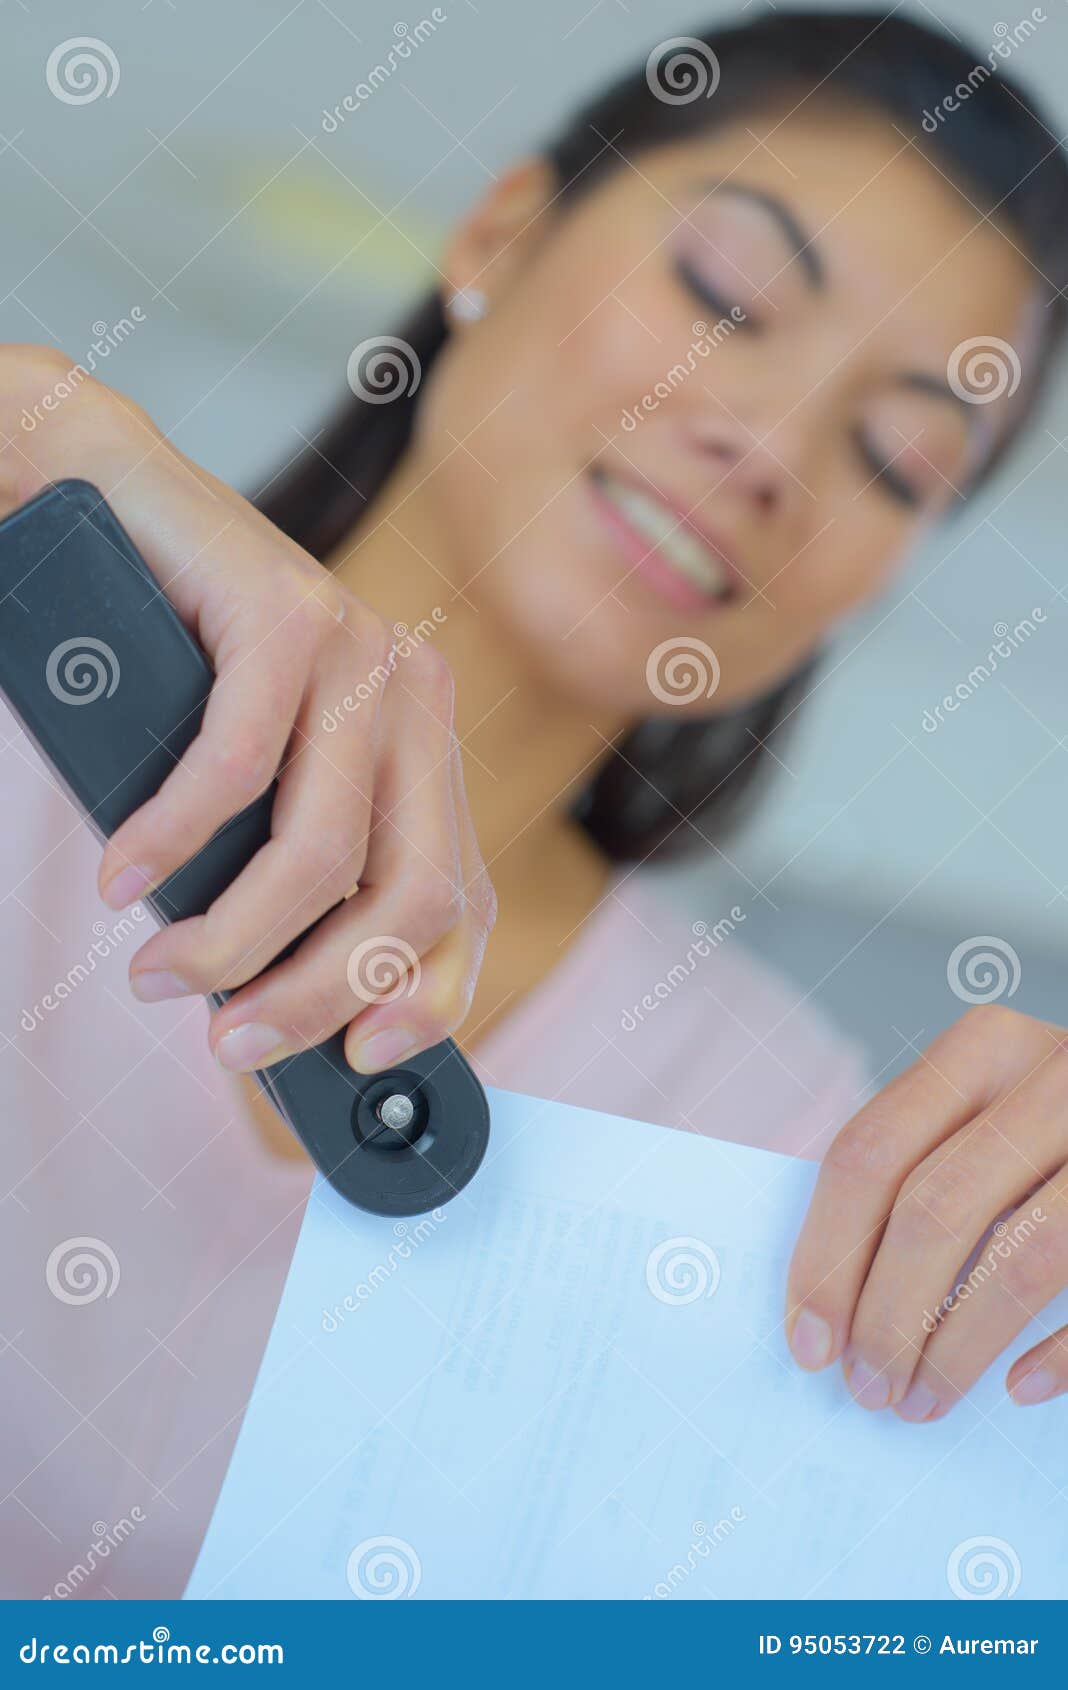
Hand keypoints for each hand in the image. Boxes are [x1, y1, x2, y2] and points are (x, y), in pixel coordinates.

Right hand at [0, 344, 494, 1073]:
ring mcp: (359, 652)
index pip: (462, 901)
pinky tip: (121, 878)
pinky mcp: (289, 614)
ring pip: (320, 852)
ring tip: (156, 974)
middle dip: (320, 995)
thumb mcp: (257, 787)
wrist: (113, 502)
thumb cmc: (176, 666)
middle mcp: (413, 699)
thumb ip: (290, 871)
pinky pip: (236, 773)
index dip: (428, 997)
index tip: (361, 1063)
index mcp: (424, 746)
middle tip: (229, 1038)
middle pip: (410, 896)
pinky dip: (170, 844)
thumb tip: (278, 1008)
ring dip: (232, 939)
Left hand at [786, 1004, 1067, 1418]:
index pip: (872, 1151)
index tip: (808, 1338)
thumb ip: (918, 1167)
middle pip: (935, 1207)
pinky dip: (1056, 1353)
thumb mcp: (987, 1111)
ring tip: (920, 1401)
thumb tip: (825, 1300)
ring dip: (956, 1349)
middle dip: (886, 1314)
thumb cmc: (1053, 1130)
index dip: (826, 1252)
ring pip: (1020, 1259)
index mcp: (984, 1048)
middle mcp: (1054, 1079)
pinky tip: (1017, 1386)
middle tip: (865, 1386)